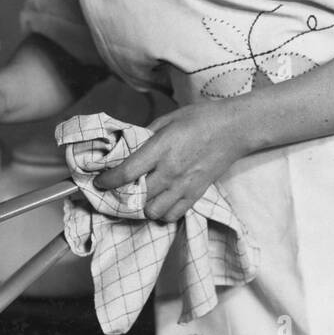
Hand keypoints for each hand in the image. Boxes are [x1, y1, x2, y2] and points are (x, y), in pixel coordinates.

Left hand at [91, 101, 247, 221]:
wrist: (234, 128)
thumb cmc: (201, 118)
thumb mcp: (167, 119)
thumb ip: (146, 134)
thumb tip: (128, 147)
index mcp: (161, 148)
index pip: (126, 172)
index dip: (107, 181)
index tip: (99, 182)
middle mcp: (171, 170)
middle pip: (137, 197)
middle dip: (122, 196)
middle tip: (118, 190)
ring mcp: (184, 185)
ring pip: (153, 212)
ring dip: (143, 207)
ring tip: (140, 197)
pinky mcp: (196, 194)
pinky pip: (172, 215)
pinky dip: (162, 213)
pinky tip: (159, 202)